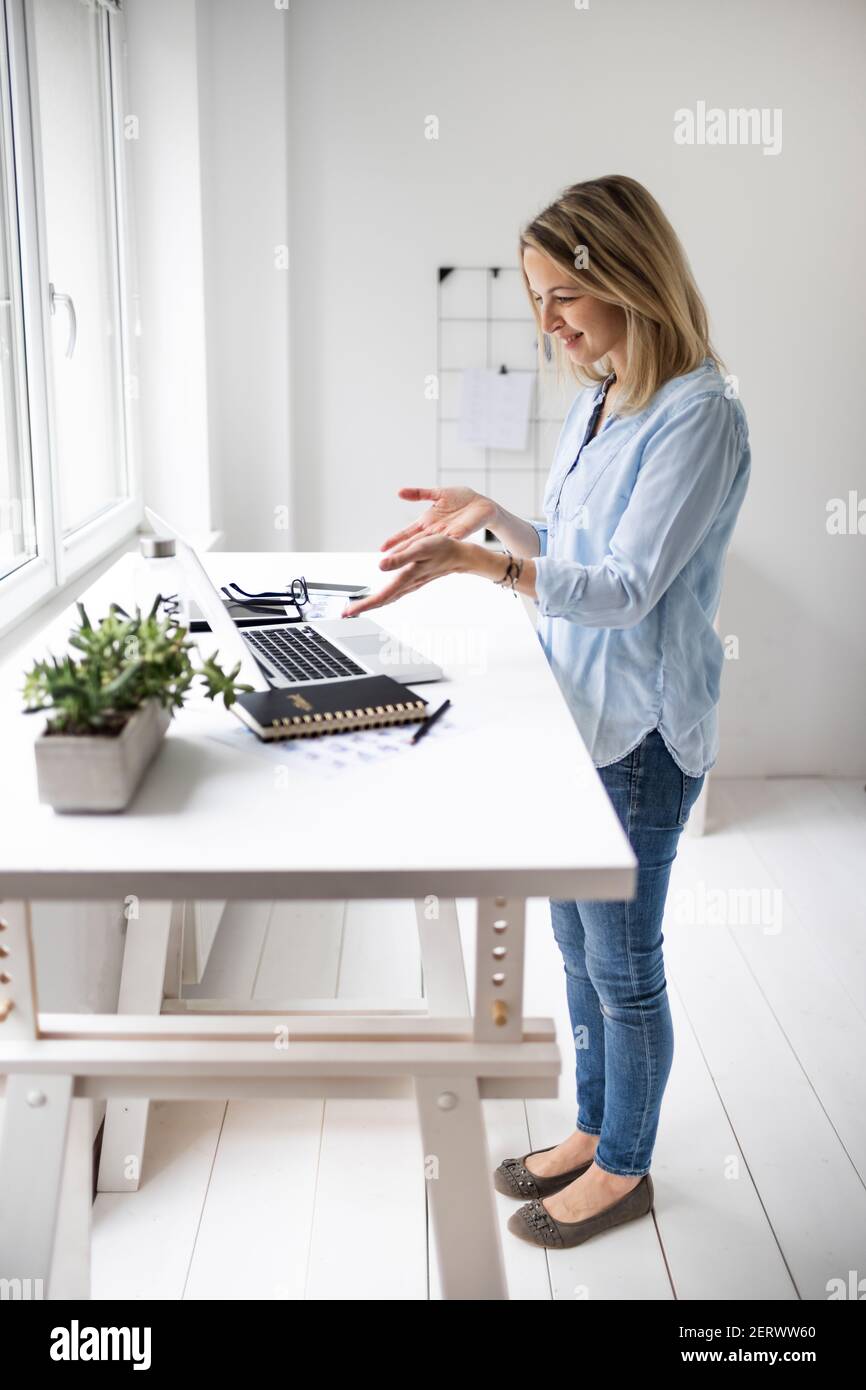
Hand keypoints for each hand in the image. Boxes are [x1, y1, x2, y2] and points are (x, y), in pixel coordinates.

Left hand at [341, 535, 466, 616]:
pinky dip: (383, 597)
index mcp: (406, 579)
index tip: (348, 612)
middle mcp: (407, 585)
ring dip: (372, 603)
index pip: (380, 597)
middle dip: (363, 607)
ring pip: (388, 598)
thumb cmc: (442, 549)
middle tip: (346, 613)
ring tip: (358, 606)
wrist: (461, 555)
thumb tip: (381, 565)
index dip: (363, 605)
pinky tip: (381, 596)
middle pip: (382, 601)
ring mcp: (410, 585)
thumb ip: (400, 558)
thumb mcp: (420, 548)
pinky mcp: (413, 581)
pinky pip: (394, 593)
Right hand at [380, 486, 495, 553]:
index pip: (407, 533)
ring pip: (428, 547)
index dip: (395, 540)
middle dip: (401, 552)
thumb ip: (419, 494)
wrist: (482, 503)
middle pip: (414, 543)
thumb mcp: (437, 493)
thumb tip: (399, 492)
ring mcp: (445, 535)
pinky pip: (446, 542)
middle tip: (387, 563)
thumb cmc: (462, 498)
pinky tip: (429, 556)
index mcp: (427, 521)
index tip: (382, 549)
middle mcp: (434, 531)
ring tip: (404, 565)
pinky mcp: (458, 535)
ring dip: (417, 556)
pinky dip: (438, 549)